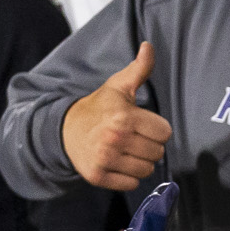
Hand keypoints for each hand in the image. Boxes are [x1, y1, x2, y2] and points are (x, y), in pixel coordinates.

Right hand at [61, 41, 173, 190]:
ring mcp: (105, 159)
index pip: (165, 133)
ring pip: (147, 170)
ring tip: (126, 150)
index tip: (142, 124)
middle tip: (133, 138)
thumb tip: (149, 46)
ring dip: (140, 162)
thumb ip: (139, 69)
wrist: (64, 130)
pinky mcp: (98, 176)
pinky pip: (132, 184)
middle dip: (149, 145)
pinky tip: (117, 162)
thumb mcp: (118, 86)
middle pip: (158, 153)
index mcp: (123, 116)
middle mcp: (114, 139)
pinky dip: (128, 176)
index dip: (156, 128)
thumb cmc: (98, 107)